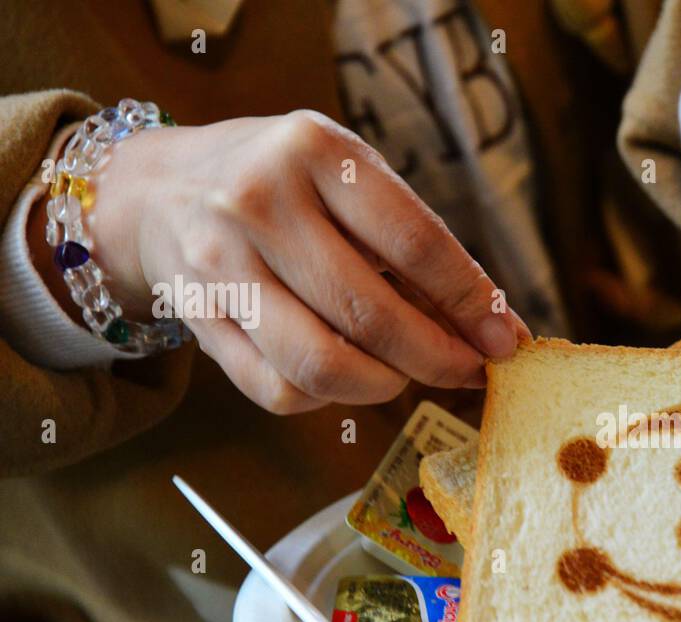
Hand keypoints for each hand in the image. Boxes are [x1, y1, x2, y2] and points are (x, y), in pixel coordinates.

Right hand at [34, 111, 526, 411]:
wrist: (162, 193)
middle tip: (471, 371)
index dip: (470, 303)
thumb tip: (494, 329)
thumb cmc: (288, 188)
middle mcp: (259, 202)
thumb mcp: (351, 180)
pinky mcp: (198, 320)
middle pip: (371, 316)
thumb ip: (417, 246)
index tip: (506, 340)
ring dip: (385, 385)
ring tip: (404, 371)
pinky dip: (328, 399)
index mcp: (315, 152)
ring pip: (323, 367)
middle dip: (439, 359)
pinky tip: (344, 372)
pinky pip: (280, 391)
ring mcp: (220, 264)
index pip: (415, 243)